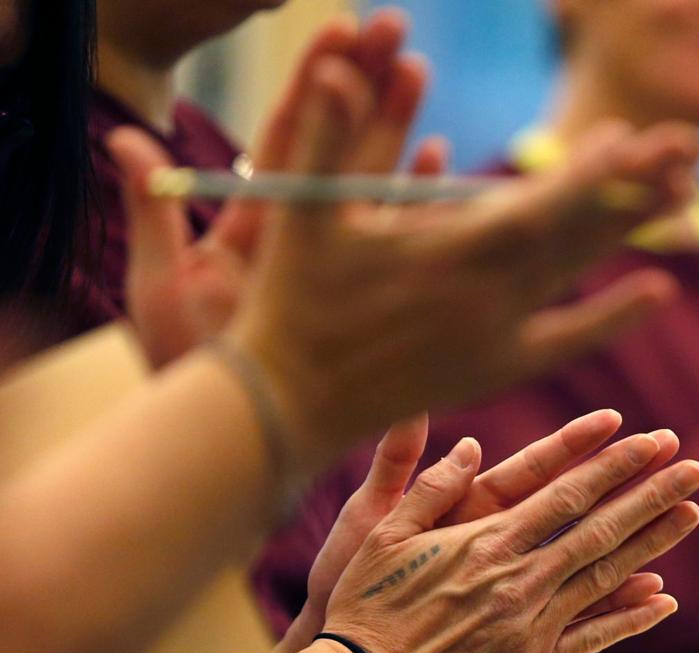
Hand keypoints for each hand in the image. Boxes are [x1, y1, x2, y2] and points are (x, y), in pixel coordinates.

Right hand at [112, 15, 698, 473]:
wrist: (293, 399)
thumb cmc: (293, 301)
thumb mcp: (303, 215)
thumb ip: (326, 136)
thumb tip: (332, 66)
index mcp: (446, 254)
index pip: (540, 207)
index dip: (591, 174)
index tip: (632, 137)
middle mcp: (487, 297)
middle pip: (579, 234)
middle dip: (636, 186)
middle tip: (689, 146)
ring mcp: (497, 336)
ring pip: (580, 274)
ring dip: (632, 231)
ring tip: (688, 193)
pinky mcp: (497, 367)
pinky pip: (568, 339)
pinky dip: (614, 315)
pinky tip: (664, 291)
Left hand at [120, 13, 441, 366]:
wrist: (240, 434)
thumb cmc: (194, 370)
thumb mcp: (163, 290)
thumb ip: (154, 215)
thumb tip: (126, 138)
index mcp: (255, 224)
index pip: (289, 137)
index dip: (314, 85)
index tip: (340, 35)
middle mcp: (301, 235)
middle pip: (338, 144)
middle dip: (367, 85)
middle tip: (396, 32)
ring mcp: (340, 263)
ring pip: (374, 181)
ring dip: (396, 125)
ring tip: (417, 72)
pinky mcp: (370, 294)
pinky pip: (402, 239)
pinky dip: (420, 199)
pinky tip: (439, 158)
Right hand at [277, 408, 681, 652]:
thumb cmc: (367, 603)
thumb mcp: (385, 532)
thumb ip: (432, 487)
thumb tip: (473, 446)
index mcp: (487, 539)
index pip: (567, 494)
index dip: (614, 467)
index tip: (651, 443)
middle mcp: (519, 578)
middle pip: (600, 529)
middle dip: (651, 495)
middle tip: (695, 469)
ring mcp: (531, 624)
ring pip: (605, 577)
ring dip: (653, 544)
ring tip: (691, 514)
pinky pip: (592, 637)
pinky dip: (630, 618)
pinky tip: (664, 598)